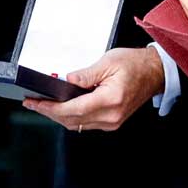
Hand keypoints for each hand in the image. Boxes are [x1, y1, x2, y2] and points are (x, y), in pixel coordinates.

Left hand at [22, 47, 164, 130]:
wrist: (154, 73)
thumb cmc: (135, 65)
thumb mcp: (108, 62)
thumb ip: (86, 74)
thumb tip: (67, 81)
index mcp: (110, 100)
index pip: (72, 109)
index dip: (50, 108)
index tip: (35, 103)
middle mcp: (111, 116)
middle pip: (72, 120)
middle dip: (49, 113)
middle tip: (33, 103)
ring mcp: (112, 122)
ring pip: (77, 125)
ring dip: (59, 116)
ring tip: (43, 105)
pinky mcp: (112, 122)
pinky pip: (86, 124)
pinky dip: (71, 117)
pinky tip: (62, 108)